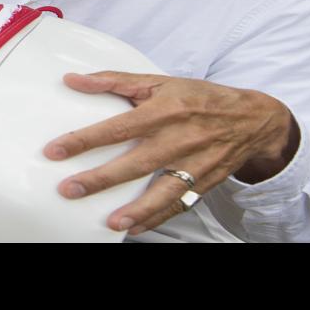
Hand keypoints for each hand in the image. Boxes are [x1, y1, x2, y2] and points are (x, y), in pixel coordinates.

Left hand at [45, 72, 300, 235]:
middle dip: (101, 179)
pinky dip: (157, 219)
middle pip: (135, 163)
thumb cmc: (202, 98)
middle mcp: (178, 139)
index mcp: (164, 111)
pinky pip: (178, 205)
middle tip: (70, 190)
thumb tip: (75, 80)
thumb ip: (115, 82)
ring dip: (136, 210)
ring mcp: (193, 164)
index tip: (56, 151)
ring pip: (161, 192)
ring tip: (111, 223)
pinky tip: (135, 228)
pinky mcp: (203, 182)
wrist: (253, 119)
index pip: (117, 127)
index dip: (84, 139)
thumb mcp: (161, 82)